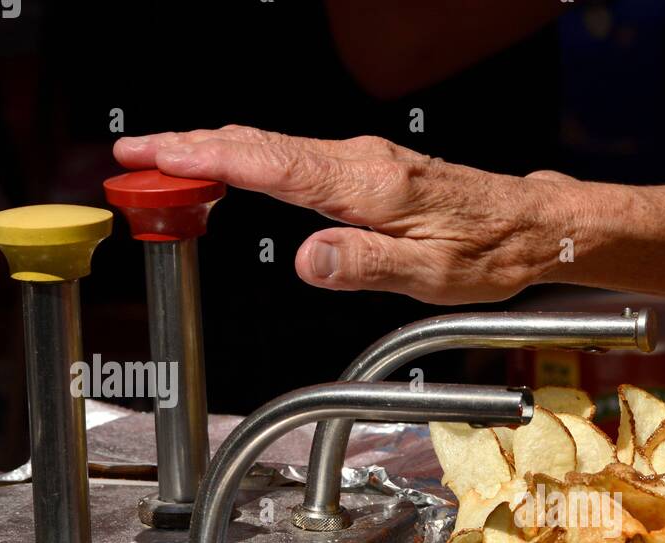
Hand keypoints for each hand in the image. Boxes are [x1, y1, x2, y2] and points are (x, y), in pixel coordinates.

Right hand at [113, 126, 578, 301]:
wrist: (533, 226)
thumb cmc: (489, 252)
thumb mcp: (430, 275)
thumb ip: (363, 265)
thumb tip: (305, 259)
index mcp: (367, 186)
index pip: (267, 163)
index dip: (202, 156)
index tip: (149, 153)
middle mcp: (361, 163)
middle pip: (259, 146)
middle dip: (190, 148)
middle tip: (132, 158)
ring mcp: (365, 163)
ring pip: (274, 149)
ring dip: (216, 154)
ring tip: (164, 166)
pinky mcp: (371, 172)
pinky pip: (297, 160)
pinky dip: (253, 162)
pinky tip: (236, 174)